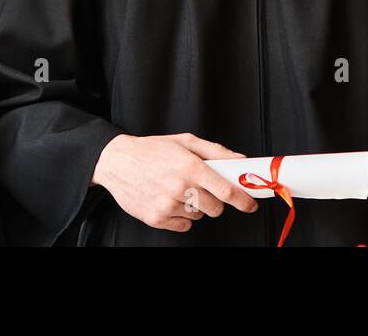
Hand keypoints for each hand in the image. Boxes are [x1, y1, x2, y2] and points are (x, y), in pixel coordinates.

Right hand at [91, 133, 258, 231]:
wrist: (117, 162)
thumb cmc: (151, 150)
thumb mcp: (185, 141)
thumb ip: (215, 151)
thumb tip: (239, 159)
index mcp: (190, 167)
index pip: (225, 191)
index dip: (243, 200)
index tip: (250, 204)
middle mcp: (180, 188)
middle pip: (216, 208)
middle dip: (216, 201)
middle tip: (205, 190)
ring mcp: (167, 205)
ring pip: (199, 216)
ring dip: (196, 206)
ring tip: (180, 190)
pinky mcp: (156, 218)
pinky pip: (183, 225)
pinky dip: (182, 217)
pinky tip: (171, 201)